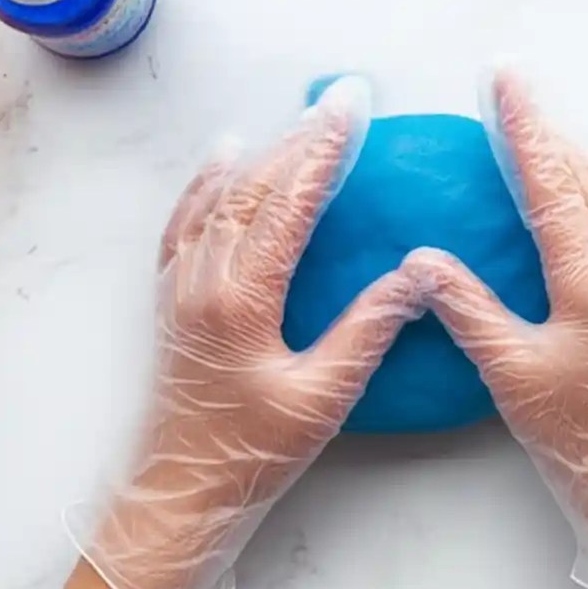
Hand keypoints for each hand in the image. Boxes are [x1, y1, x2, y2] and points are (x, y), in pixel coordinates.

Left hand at [67, 78, 425, 588]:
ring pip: (219, 199)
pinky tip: (220, 160)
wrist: (182, 488)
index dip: (324, 153)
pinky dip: (205, 183)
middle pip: (253, 188)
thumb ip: (366, 331)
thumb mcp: (323, 398)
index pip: (289, 205)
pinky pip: (185, 223)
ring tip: (296, 119)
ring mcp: (182, 285)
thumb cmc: (254, 450)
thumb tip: (415, 275)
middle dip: (299, 139)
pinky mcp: (172, 298)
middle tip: (338, 100)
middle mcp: (205, 279)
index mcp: (243, 298)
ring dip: (260, 154)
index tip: (351, 110)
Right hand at [405, 71, 587, 588]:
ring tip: (548, 122)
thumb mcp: (511, 371)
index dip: (522, 124)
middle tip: (515, 86)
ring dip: (580, 152)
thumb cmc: (577, 431)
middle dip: (546, 128)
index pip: (547, 179)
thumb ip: (467, 307)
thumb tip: (420, 257)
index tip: (505, 78)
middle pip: (582, 174)